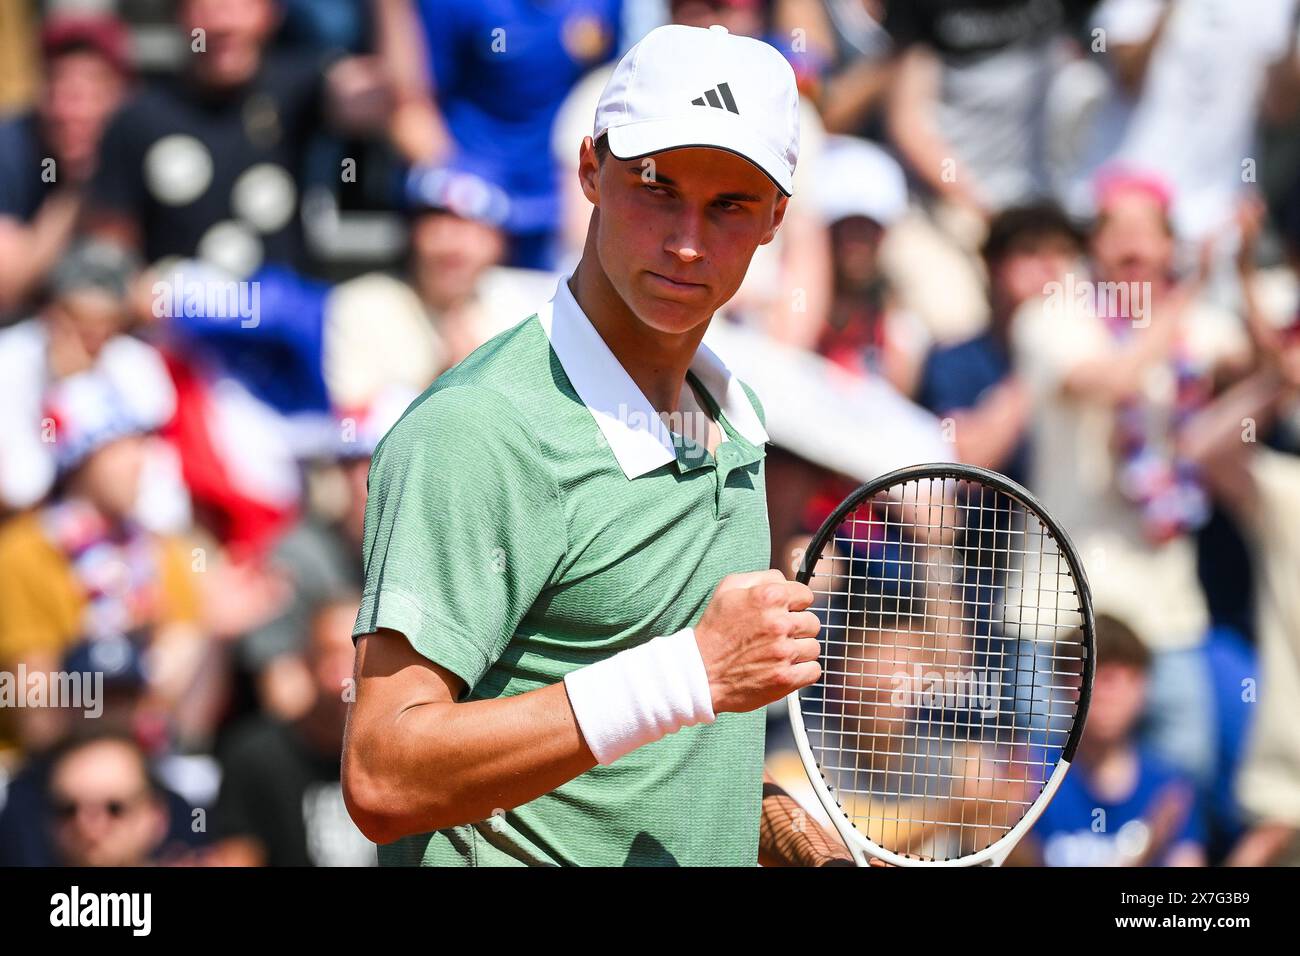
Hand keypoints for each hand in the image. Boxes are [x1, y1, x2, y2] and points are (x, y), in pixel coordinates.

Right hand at [694, 569, 820, 713]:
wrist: (700, 672)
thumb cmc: (714, 630)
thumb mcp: (728, 588)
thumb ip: (762, 577)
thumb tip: (786, 580)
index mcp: (769, 597)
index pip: (806, 595)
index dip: (794, 604)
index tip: (784, 613)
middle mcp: (779, 623)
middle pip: (812, 622)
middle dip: (797, 628)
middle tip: (777, 635)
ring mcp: (784, 652)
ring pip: (814, 647)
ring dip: (799, 651)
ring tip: (778, 653)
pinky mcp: (786, 678)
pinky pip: (813, 670)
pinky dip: (802, 671)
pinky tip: (784, 668)